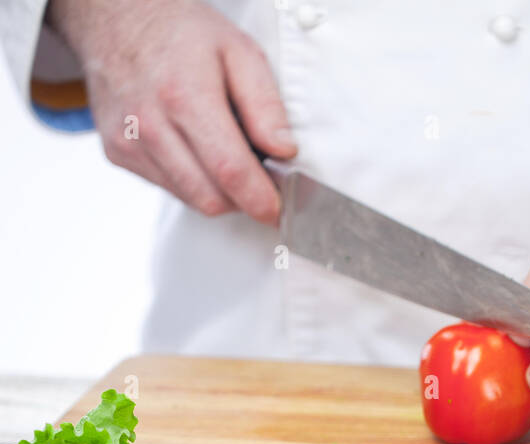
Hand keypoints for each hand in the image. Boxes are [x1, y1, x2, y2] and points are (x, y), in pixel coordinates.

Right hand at [47, 0, 295, 222]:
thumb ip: (265, 104)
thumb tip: (284, 151)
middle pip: (210, 197)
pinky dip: (191, 180)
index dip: (260, 199)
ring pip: (190, 199)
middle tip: (258, 178)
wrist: (115, 16)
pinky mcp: (117, 153)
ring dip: (217, 191)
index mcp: (184, 94)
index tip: (277, 208)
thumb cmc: (178, 30)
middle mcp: (150, 123)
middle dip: (242, 199)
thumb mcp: (238, 50)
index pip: (230, 170)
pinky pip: (168, 188)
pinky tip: (194, 148)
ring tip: (224, 153)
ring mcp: (129, 141)